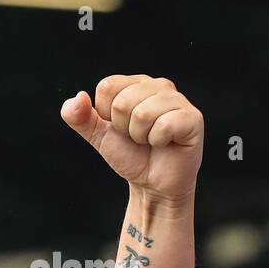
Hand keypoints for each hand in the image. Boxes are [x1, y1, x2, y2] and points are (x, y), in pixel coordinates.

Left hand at [61, 74, 202, 206]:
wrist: (152, 182)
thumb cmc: (130, 154)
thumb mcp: (98, 135)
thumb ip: (80, 118)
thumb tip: (76, 99)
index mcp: (135, 84)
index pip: (106, 87)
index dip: (106, 114)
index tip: (119, 127)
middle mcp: (159, 85)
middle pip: (122, 102)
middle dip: (123, 128)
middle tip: (136, 137)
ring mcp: (178, 100)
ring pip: (142, 114)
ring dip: (140, 136)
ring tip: (150, 140)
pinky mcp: (192, 117)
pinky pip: (163, 125)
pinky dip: (157, 141)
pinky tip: (165, 143)